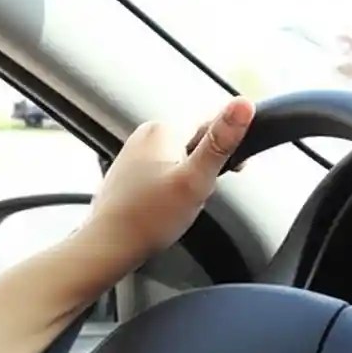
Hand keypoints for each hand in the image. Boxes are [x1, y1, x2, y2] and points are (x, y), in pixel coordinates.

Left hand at [87, 97, 254, 258]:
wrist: (108, 247)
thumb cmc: (148, 218)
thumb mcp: (195, 180)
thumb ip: (221, 142)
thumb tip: (243, 105)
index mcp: (162, 129)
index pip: (211, 126)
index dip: (225, 151)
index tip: (230, 172)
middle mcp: (144, 135)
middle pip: (195, 147)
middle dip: (201, 173)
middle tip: (192, 196)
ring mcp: (133, 154)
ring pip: (179, 164)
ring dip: (185, 185)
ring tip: (174, 206)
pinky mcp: (128, 174)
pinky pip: (161, 177)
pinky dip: (168, 193)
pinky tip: (162, 209)